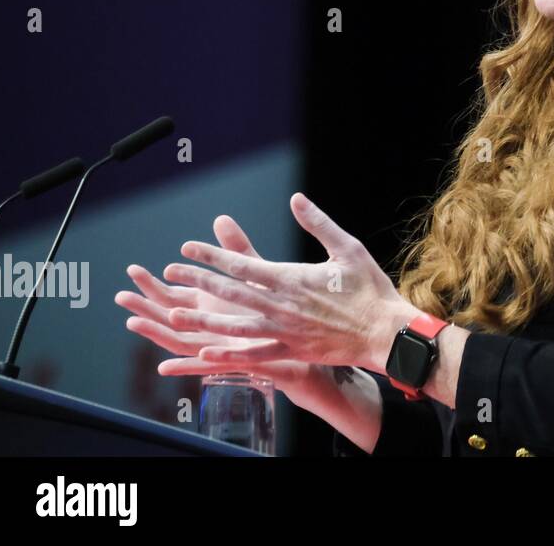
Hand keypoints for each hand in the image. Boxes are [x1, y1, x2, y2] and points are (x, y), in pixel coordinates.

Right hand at [116, 214, 270, 358]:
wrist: (302, 337)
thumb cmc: (276, 304)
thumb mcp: (253, 271)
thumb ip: (235, 249)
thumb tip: (220, 218)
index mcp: (208, 303)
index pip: (172, 294)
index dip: (152, 284)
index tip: (132, 270)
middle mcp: (207, 324)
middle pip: (167, 317)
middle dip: (144, 306)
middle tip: (121, 295)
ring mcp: (216, 343)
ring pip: (179, 340)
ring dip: (156, 333)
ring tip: (134, 322)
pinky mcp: (233, 360)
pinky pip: (204, 366)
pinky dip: (184, 366)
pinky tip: (164, 367)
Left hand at [159, 193, 422, 373]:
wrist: (384, 332)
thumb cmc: (369, 288)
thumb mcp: (347, 248)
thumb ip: (319, 223)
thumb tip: (296, 199)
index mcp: (291, 278)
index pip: (241, 264)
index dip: (211, 255)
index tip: (188, 247)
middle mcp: (281, 306)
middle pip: (230, 292)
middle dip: (197, 281)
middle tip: (169, 272)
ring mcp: (284, 332)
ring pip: (233, 325)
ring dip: (201, 318)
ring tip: (173, 312)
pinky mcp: (292, 352)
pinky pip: (252, 354)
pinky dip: (227, 354)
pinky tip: (204, 353)